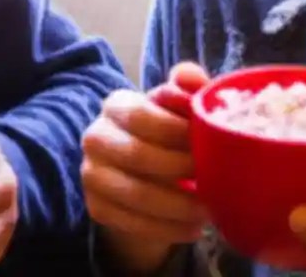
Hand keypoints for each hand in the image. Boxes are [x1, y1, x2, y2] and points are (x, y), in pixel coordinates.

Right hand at [82, 63, 210, 274]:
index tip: (210, 145)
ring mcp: (91, 174)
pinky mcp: (95, 208)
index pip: (142, 116)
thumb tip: (189, 76)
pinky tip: (192, 229)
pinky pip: (131, 223)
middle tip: (215, 181)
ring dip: (178, 206)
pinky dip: (167, 229)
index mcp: (116, 105)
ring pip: (135, 194)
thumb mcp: (179, 109)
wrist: (145, 175)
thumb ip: (188, 89)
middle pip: (137, 156)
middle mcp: (95, 136)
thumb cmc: (169, 135)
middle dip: (181, 170)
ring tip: (208, 211)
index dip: (178, 132)